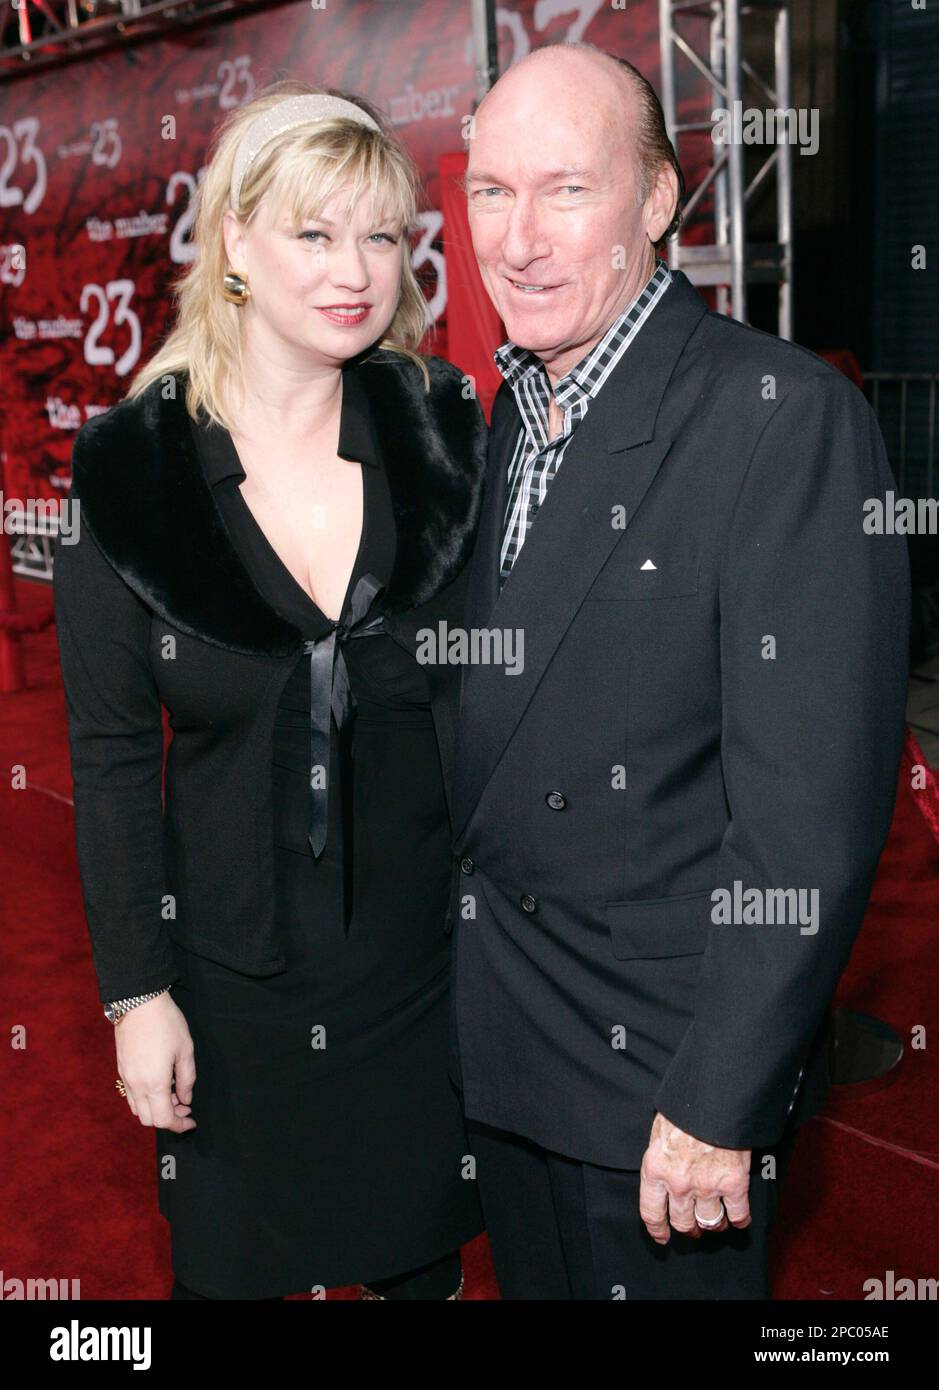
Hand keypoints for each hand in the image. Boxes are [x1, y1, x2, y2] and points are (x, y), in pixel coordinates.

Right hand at [114, 991, 195, 1132]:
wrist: (139, 1001)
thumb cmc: (166, 1023)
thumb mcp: (185, 1049)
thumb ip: (187, 1079)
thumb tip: (185, 1100)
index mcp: (154, 1083)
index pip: (164, 1120)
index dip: (179, 1125)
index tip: (191, 1121)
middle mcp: (136, 1085)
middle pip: (149, 1120)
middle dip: (168, 1118)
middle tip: (184, 1106)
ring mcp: (126, 1077)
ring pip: (137, 1110)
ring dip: (155, 1110)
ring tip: (172, 1094)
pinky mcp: (120, 1068)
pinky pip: (130, 1096)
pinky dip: (144, 1100)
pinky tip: (158, 1085)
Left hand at [639, 1111, 750, 1243]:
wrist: (713, 1098)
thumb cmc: (683, 1107)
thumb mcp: (659, 1130)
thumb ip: (661, 1157)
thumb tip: (663, 1170)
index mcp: (655, 1169)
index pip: (651, 1213)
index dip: (657, 1230)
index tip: (663, 1237)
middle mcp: (679, 1184)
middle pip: (683, 1222)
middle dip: (689, 1228)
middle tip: (693, 1228)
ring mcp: (707, 1186)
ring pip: (710, 1222)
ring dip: (713, 1225)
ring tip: (716, 1222)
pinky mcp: (734, 1184)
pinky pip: (738, 1214)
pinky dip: (740, 1220)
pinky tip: (739, 1218)